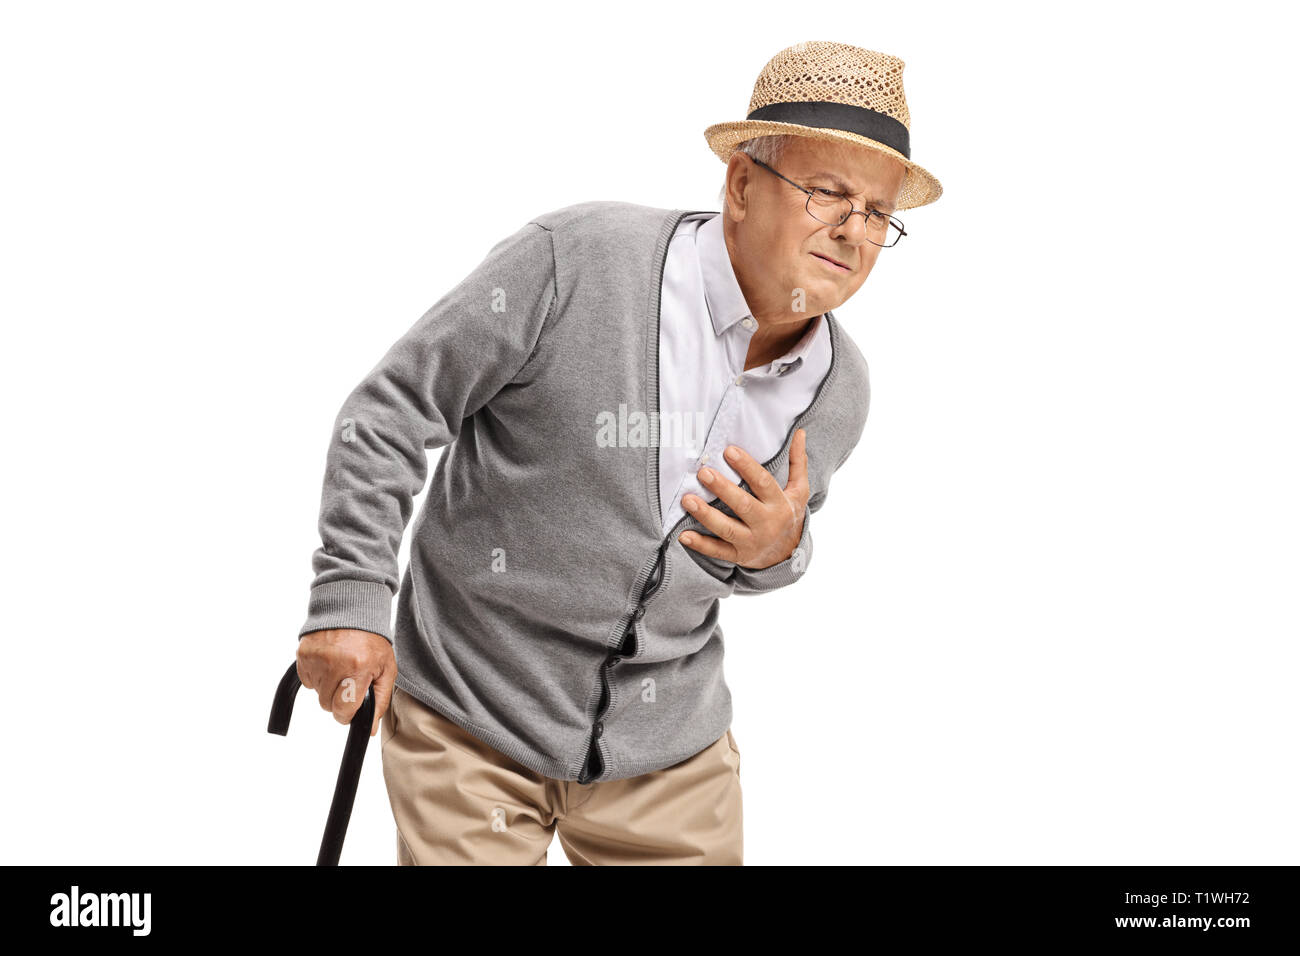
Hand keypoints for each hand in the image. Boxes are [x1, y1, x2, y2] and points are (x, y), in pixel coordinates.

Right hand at [297, 628, 396, 736]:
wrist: (353, 610)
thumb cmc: (372, 641)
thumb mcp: (386, 670)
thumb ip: (380, 701)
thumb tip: (368, 728)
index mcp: (358, 668)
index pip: (343, 710)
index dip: (347, 714)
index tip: (352, 708)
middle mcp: (334, 663)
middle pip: (327, 705)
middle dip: (339, 699)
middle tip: (349, 682)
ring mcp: (316, 659)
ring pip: (316, 694)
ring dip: (328, 687)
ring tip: (341, 668)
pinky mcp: (303, 654)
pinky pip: (306, 680)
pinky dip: (317, 676)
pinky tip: (329, 662)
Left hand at [678, 428, 809, 569]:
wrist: (789, 555)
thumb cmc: (789, 515)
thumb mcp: (799, 491)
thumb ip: (797, 462)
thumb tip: (800, 433)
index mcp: (779, 504)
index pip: (763, 483)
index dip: (747, 466)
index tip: (729, 451)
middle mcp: (766, 524)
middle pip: (743, 506)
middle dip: (722, 489)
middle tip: (703, 472)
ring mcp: (751, 542)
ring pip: (727, 529)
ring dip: (706, 515)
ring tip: (687, 500)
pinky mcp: (738, 556)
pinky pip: (718, 551)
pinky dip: (701, 545)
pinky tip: (684, 535)